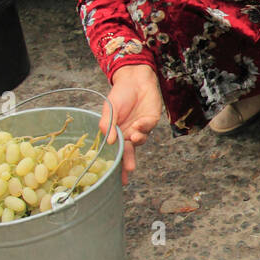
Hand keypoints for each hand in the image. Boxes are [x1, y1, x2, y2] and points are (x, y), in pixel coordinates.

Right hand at [102, 64, 163, 182]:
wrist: (135, 80)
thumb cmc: (120, 95)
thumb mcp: (109, 109)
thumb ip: (108, 125)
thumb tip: (109, 142)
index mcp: (116, 133)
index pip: (115, 152)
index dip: (116, 165)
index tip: (115, 178)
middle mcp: (128, 133)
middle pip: (129, 152)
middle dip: (128, 162)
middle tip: (129, 170)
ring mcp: (141, 128)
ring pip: (139, 141)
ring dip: (136, 141)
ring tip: (132, 136)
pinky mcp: (151, 121)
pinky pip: (148, 128)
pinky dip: (143, 128)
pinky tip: (139, 123)